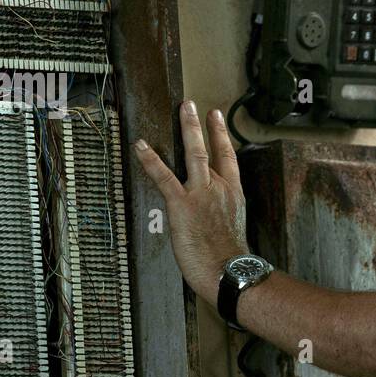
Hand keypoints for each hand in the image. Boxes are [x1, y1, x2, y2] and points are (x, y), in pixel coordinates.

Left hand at [134, 100, 248, 310]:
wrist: (230, 270)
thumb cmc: (230, 260)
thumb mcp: (232, 229)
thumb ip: (220, 214)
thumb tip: (210, 213)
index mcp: (233, 195)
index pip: (228, 159)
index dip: (222, 137)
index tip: (217, 120)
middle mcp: (220, 189)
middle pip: (211, 150)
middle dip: (203, 126)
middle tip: (194, 106)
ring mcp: (201, 194)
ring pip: (194, 154)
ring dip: (187, 129)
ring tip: (181, 110)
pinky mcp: (183, 204)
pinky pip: (164, 177)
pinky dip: (151, 160)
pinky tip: (142, 146)